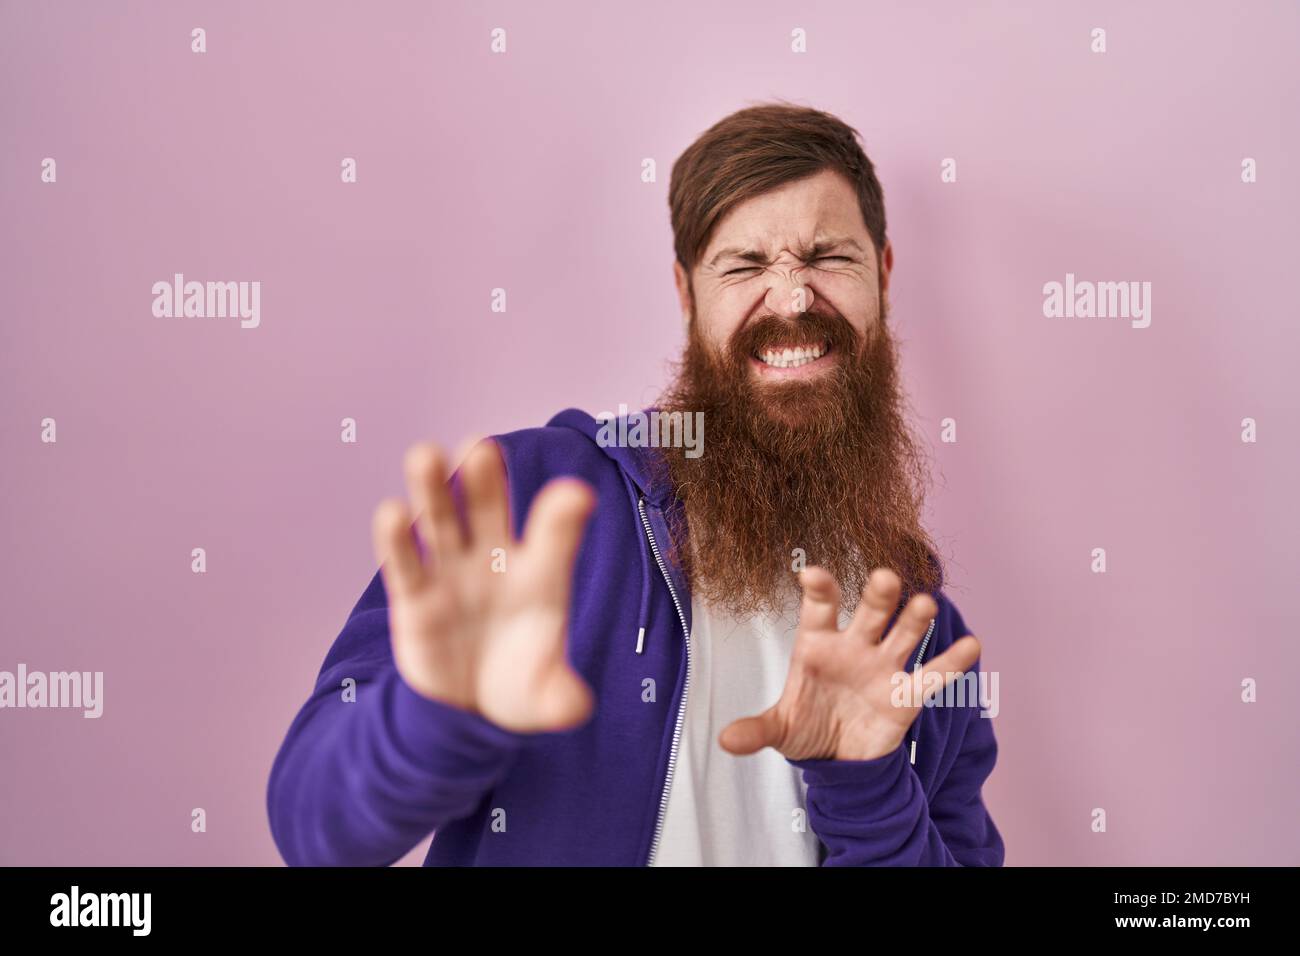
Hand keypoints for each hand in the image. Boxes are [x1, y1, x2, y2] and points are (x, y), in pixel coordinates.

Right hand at [371, 438, 596, 733]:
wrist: (469, 711)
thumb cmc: (518, 688)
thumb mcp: (544, 697)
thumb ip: (560, 698)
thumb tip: (575, 707)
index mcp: (540, 575)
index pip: (554, 538)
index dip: (562, 516)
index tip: (575, 495)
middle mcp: (494, 561)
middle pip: (489, 510)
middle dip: (485, 479)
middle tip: (481, 447)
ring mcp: (452, 573)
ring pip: (442, 521)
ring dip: (433, 487)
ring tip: (426, 454)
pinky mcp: (415, 596)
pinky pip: (405, 562)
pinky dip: (396, 538)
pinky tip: (392, 512)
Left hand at [719, 566, 981, 761]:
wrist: (837, 758)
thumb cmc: (806, 726)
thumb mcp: (778, 729)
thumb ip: (757, 730)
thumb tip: (726, 740)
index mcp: (817, 644)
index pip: (819, 609)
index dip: (818, 589)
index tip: (811, 573)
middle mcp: (855, 646)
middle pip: (869, 611)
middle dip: (878, 594)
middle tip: (884, 577)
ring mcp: (884, 665)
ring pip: (904, 632)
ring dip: (915, 619)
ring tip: (924, 603)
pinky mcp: (907, 693)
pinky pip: (933, 675)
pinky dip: (952, 661)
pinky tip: (969, 645)